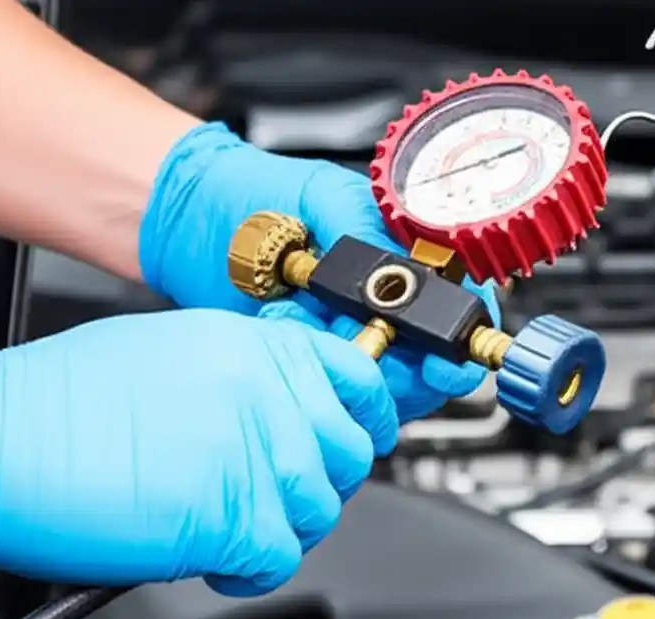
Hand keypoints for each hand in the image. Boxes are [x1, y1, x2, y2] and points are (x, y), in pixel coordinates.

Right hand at [0, 310, 397, 595]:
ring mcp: (248, 448)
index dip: (362, 419)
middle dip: (317, 483)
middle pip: (348, 452)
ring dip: (278, 529)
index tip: (352, 439)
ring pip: (318, 509)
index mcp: (249, 346)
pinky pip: (278, 557)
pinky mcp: (225, 513)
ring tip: (231, 527)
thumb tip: (289, 411)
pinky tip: (213, 559)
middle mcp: (261, 389)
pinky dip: (251, 571)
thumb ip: (243, 376)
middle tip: (274, 495)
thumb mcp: (170, 352)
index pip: (358, 377)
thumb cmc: (54, 402)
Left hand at [137, 122, 500, 421]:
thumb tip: (407, 264)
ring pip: (384, 387)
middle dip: (405, 366)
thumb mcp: (324, 193)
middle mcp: (389, 310)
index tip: (445, 359)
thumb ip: (372, 226)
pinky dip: (314, 367)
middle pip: (430, 366)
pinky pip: (333, 390)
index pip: (462, 311)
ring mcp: (352, 342)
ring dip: (353, 362)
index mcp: (409, 262)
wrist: (191, 220)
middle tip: (374, 345)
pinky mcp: (313, 367)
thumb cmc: (258, 195)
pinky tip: (288, 325)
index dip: (464, 342)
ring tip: (311, 317)